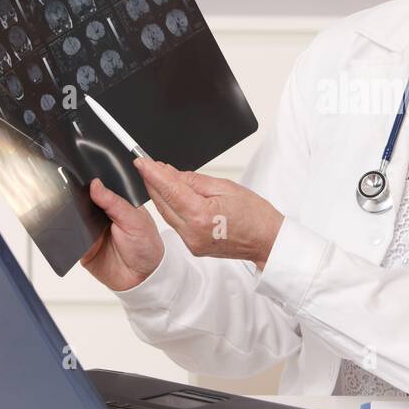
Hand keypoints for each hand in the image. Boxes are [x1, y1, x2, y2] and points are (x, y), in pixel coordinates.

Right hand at [80, 177, 165, 291]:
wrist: (143, 278)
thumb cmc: (147, 246)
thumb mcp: (135, 220)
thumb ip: (115, 203)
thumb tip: (95, 184)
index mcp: (117, 204)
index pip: (99, 188)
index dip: (90, 182)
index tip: (80, 176)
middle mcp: (102, 216)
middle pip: (83, 202)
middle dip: (77, 198)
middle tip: (73, 194)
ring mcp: (91, 231)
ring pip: (73, 219)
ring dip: (71, 216)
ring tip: (72, 213)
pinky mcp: (82, 247)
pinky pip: (70, 239)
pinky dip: (67, 235)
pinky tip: (69, 231)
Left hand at [135, 158, 282, 270]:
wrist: (267, 241)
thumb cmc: (255, 215)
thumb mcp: (226, 187)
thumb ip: (195, 181)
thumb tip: (173, 174)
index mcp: (201, 216)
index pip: (170, 190)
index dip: (153, 174)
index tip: (142, 161)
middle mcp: (192, 232)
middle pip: (163, 203)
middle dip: (154, 182)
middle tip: (148, 164)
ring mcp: (191, 242)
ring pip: (167, 214)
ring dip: (162, 195)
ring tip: (160, 176)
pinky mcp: (193, 246)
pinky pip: (176, 223)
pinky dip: (172, 208)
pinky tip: (174, 196)